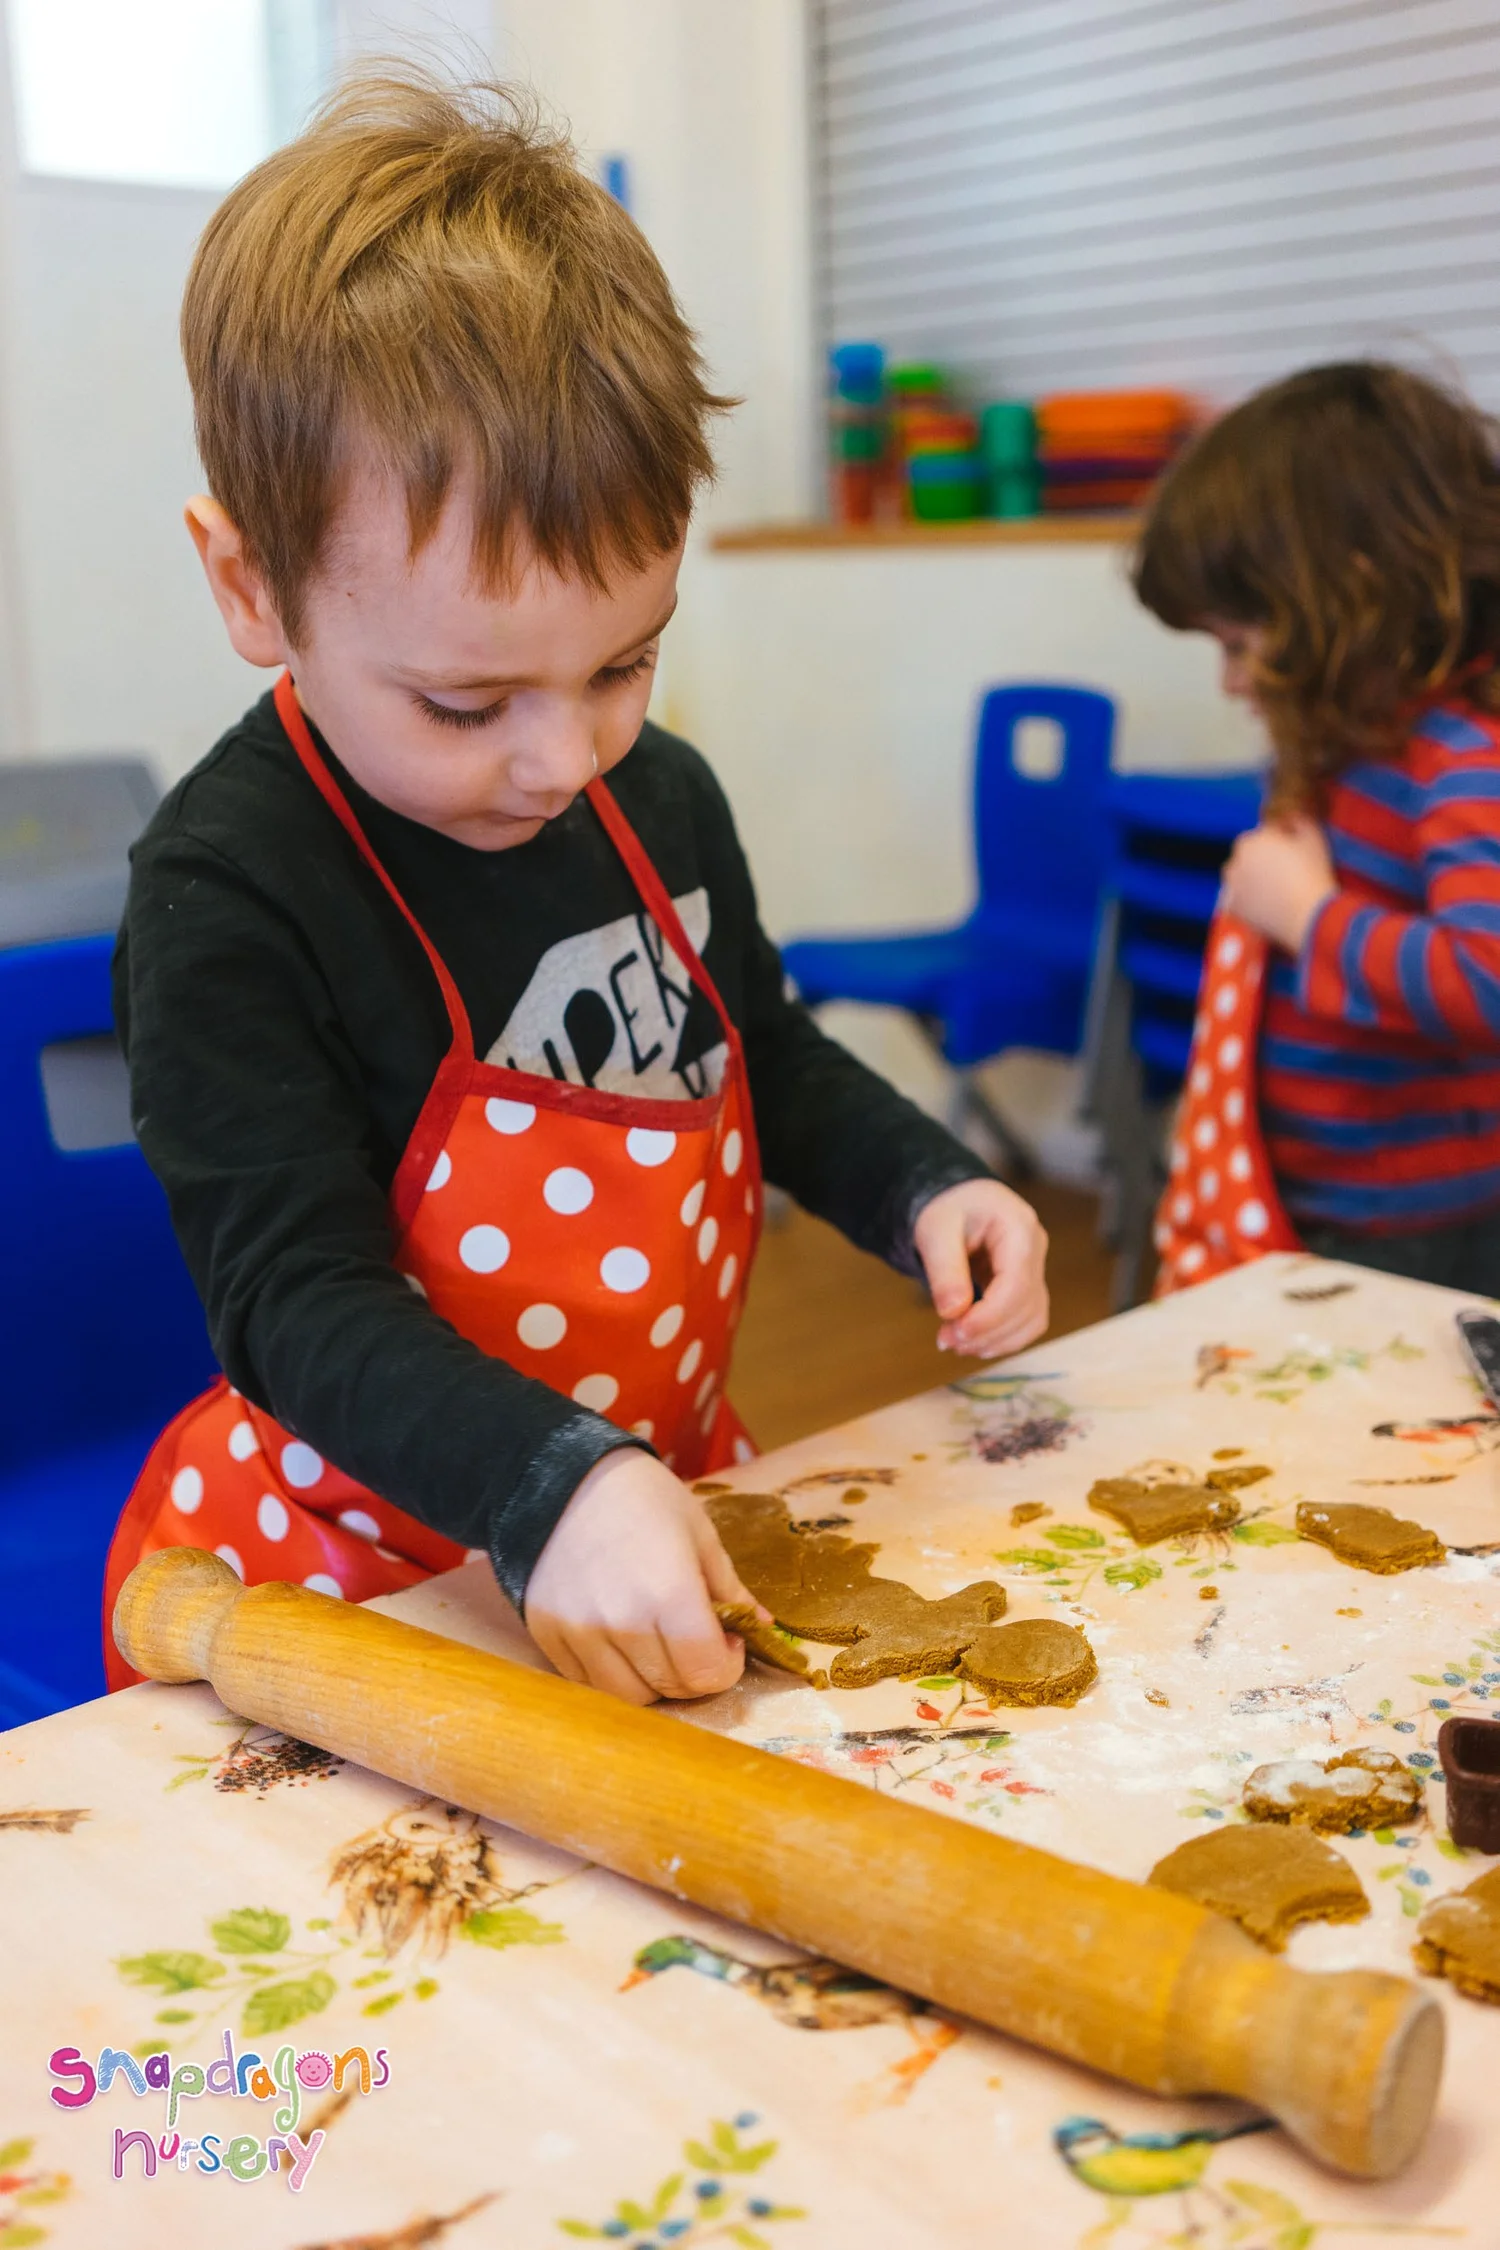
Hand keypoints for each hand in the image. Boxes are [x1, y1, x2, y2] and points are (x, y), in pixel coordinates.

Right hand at [523, 1449, 762, 1703]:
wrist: (558, 1476)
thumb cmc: (640, 1496)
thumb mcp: (698, 1532)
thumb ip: (729, 1587)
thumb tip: (763, 1627)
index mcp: (668, 1593)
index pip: (707, 1673)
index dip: (727, 1665)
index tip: (727, 1640)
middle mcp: (621, 1623)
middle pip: (671, 1689)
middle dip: (695, 1673)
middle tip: (695, 1638)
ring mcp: (579, 1634)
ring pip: (628, 1697)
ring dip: (653, 1681)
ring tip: (656, 1642)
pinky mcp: (547, 1636)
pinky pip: (588, 1683)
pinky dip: (612, 1673)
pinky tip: (621, 1639)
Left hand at [913, 1178, 1048, 1358]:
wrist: (956, 1201)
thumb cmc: (947, 1208)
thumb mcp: (936, 1231)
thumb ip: (945, 1270)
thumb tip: (952, 1312)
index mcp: (1018, 1228)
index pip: (1016, 1284)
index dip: (989, 1317)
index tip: (956, 1332)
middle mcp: (1035, 1250)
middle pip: (1025, 1307)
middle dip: (987, 1332)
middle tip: (946, 1340)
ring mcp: (1036, 1269)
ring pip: (1031, 1320)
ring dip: (996, 1340)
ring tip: (955, 1342)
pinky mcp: (1027, 1287)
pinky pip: (1026, 1321)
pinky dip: (1002, 1338)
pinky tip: (973, 1341)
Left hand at [1220, 816, 1336, 952]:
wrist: (1310, 915)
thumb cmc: (1313, 873)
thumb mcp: (1313, 836)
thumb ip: (1298, 820)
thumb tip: (1289, 818)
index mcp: (1250, 840)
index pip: (1263, 837)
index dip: (1280, 844)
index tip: (1294, 857)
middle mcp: (1234, 860)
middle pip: (1249, 857)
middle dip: (1263, 862)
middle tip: (1287, 876)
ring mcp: (1231, 886)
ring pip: (1241, 878)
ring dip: (1253, 880)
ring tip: (1278, 891)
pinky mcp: (1232, 908)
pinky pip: (1239, 900)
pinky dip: (1249, 901)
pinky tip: (1268, 904)